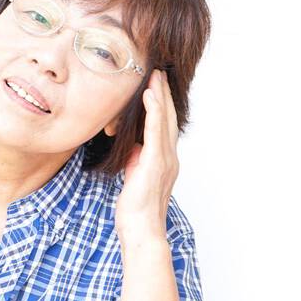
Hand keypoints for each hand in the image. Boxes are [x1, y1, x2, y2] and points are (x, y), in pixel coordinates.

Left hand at [115, 69, 177, 243]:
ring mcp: (165, 159)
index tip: (155, 85)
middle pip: (168, 118)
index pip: (162, 125)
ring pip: (164, 121)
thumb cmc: (135, 207)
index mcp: (163, 159)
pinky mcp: (155, 163)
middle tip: (159, 73)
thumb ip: (135, 158)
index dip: (160, 105)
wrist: (140, 228)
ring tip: (155, 77)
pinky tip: (149, 97)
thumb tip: (131, 146)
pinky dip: (154, 113)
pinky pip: (155, 132)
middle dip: (163, 95)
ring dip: (160, 97)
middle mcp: (169, 157)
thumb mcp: (133, 175)